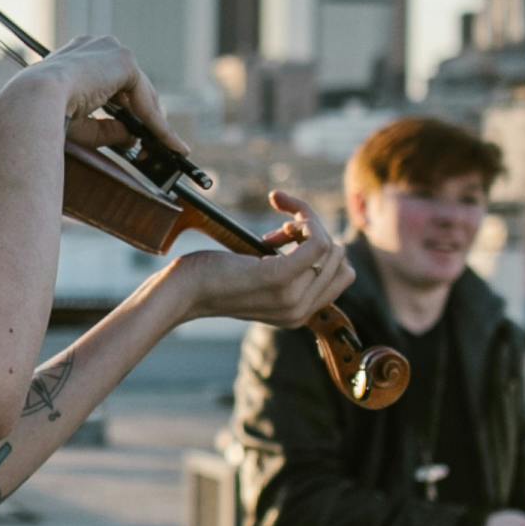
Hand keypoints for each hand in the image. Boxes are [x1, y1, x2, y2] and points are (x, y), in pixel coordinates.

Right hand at [12, 36, 196, 176]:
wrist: (36, 101)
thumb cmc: (48, 113)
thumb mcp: (84, 125)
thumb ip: (109, 128)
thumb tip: (133, 138)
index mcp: (79, 57)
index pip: (113, 81)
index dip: (127, 107)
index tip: (137, 129)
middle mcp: (96, 47)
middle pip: (133, 85)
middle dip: (147, 116)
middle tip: (159, 142)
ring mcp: (111, 50)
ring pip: (142, 91)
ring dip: (155, 120)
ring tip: (169, 146)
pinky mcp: (123, 60)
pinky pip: (144, 97)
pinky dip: (156, 122)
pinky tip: (166, 143)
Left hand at [181, 193, 356, 329]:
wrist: (184, 291)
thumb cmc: (214, 278)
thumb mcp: (258, 279)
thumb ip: (287, 270)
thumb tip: (310, 236)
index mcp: (299, 314)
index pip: (340, 275)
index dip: (321, 249)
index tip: (285, 238)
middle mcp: (301, 312)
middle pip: (340, 260)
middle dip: (316, 234)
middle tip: (279, 231)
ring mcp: (293, 297)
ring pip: (330, 247)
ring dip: (307, 223)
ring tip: (275, 228)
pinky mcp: (280, 277)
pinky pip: (316, 240)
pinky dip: (304, 215)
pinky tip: (282, 211)